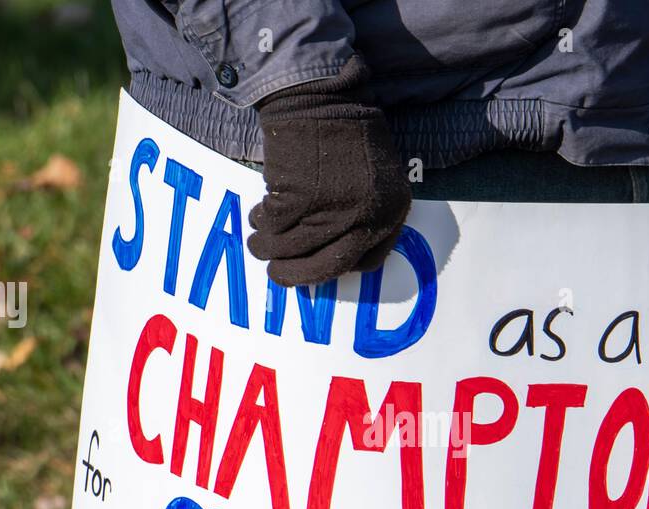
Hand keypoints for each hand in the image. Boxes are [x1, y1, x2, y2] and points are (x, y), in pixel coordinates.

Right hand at [249, 55, 411, 286]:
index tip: (316, 265)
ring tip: (258, 242)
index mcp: (391, 212)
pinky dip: (261, 222)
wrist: (322, 93)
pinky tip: (258, 214)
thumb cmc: (346, 132)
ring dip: (268, 249)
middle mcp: (368, 216)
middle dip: (296, 274)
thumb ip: (363, 214)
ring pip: (292, 248)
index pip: (366, 262)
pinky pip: (274, 225)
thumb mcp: (375, 177)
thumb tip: (332, 251)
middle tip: (276, 275)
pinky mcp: (301, 197)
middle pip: (328, 265)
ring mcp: (335, 209)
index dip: (336, 268)